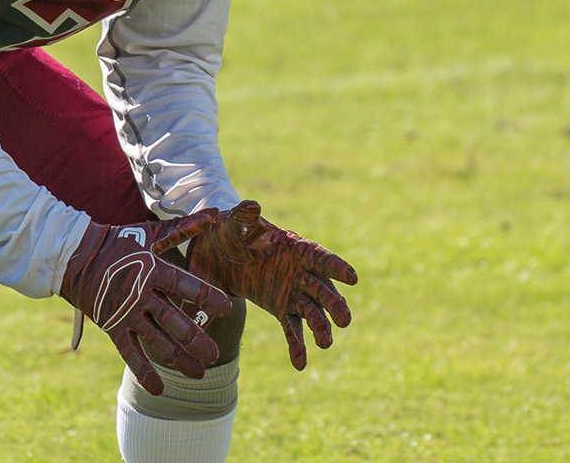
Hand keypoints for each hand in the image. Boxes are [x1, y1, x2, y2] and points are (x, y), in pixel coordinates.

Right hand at [60, 212, 233, 394]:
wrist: (76, 257)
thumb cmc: (119, 242)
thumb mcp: (150, 233)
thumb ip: (183, 228)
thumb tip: (214, 213)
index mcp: (153, 270)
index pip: (184, 286)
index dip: (206, 297)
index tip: (226, 308)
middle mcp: (141, 295)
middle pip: (174, 321)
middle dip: (196, 339)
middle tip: (214, 354)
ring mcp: (126, 314)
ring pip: (156, 342)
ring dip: (179, 359)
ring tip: (199, 373)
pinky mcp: (113, 328)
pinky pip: (130, 355)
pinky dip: (144, 373)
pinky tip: (160, 389)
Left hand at [186, 201, 356, 370]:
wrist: (216, 252)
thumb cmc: (232, 231)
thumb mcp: (235, 223)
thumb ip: (245, 217)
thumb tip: (251, 205)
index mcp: (294, 248)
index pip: (319, 257)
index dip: (335, 266)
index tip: (352, 278)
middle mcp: (300, 272)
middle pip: (322, 289)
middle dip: (334, 304)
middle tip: (344, 320)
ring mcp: (293, 292)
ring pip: (312, 312)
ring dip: (320, 327)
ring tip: (325, 344)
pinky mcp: (280, 308)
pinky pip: (292, 329)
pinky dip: (297, 346)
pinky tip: (300, 365)